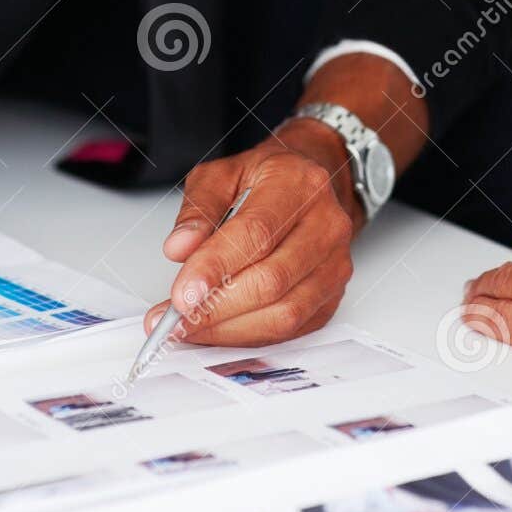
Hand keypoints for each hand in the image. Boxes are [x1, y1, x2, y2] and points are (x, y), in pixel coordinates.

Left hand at [143, 120, 362, 347]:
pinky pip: (291, 328)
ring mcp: (335, 262)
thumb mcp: (221, 175)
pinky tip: (219, 330)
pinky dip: (249, 336)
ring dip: (230, 329)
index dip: (216, 268)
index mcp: (298, 184)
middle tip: (175, 319)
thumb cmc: (265, 180)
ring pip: (284, 313)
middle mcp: (326, 223)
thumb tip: (179, 248)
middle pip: (271, 280)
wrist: (307, 188)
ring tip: (189, 328)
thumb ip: (198, 208)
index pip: (256, 233)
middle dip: (217, 308)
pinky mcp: (333, 294)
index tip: (181, 295)